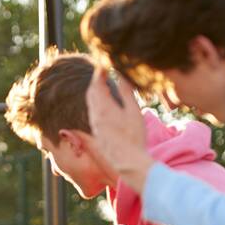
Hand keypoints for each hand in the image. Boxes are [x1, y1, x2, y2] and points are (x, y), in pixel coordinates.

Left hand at [84, 68, 153, 191]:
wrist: (127, 162)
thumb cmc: (134, 136)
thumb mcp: (134, 111)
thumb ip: (127, 92)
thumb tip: (121, 75)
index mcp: (104, 107)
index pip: (97, 83)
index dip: (99, 72)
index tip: (104, 63)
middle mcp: (95, 115)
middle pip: (91, 92)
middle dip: (95, 80)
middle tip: (102, 71)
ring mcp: (95, 125)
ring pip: (91, 103)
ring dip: (95, 91)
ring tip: (103, 84)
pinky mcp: (97, 133)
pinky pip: (93, 113)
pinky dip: (97, 103)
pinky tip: (104, 104)